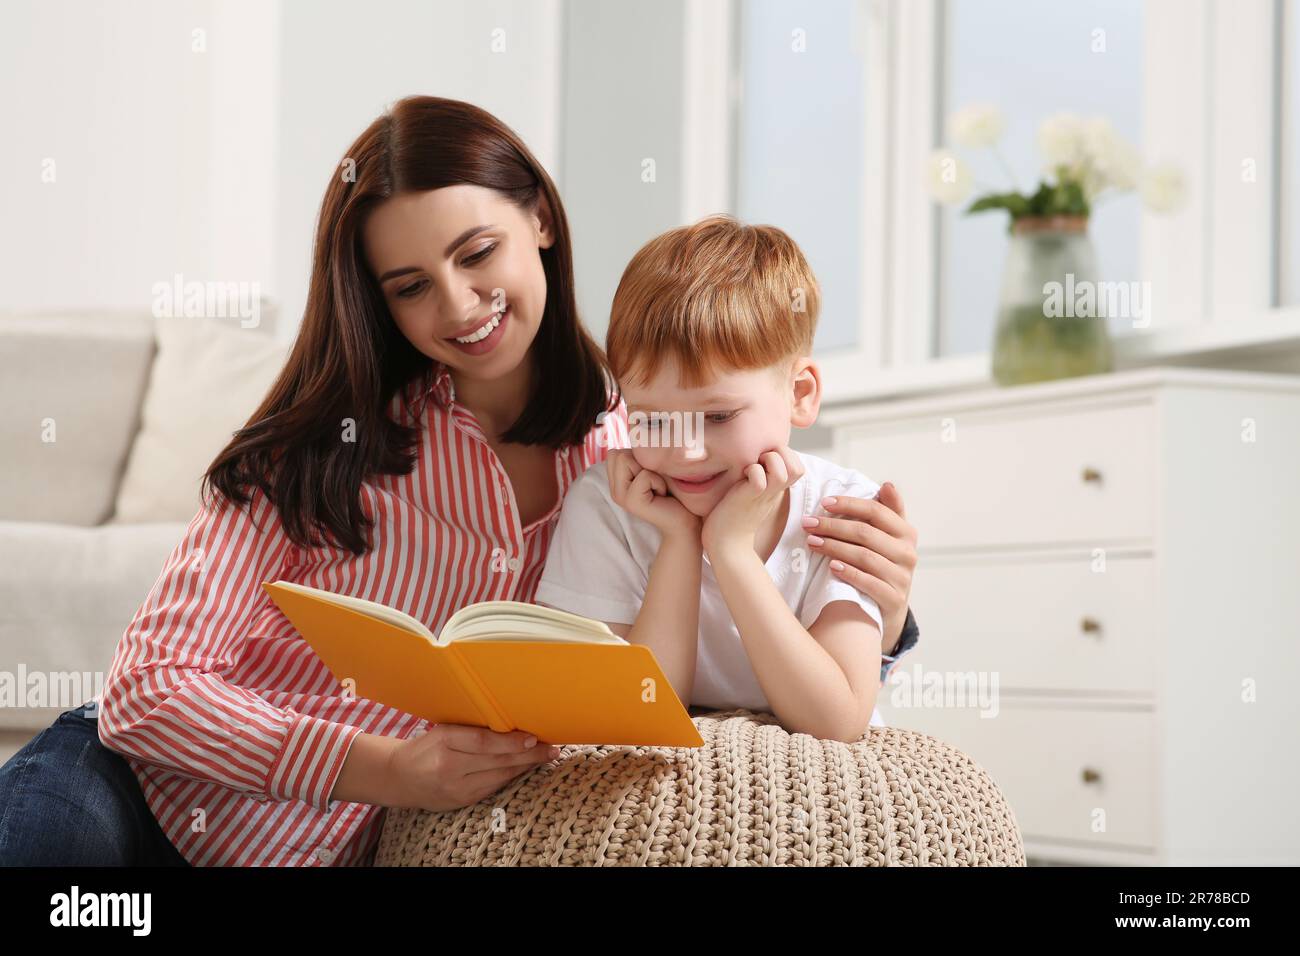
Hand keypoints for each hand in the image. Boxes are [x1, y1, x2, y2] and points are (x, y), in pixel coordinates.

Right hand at [387, 723, 561, 811]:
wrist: (398, 777)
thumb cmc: (425, 747)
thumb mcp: (443, 730)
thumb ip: (472, 729)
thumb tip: (510, 724)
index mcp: (443, 741)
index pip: (484, 742)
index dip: (511, 741)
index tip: (534, 737)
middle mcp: (449, 767)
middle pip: (496, 760)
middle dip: (528, 754)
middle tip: (551, 747)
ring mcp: (455, 788)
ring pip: (499, 776)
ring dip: (525, 766)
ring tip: (546, 756)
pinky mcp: (461, 801)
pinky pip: (494, 787)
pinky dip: (512, 776)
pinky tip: (525, 768)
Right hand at [607, 448, 700, 539]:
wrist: (685, 518)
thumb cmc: (673, 490)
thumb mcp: (653, 467)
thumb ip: (639, 455)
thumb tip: (639, 441)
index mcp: (616, 481)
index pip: (615, 452)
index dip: (638, 457)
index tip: (651, 475)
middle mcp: (614, 489)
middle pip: (618, 454)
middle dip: (641, 462)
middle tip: (653, 482)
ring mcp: (620, 496)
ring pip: (625, 459)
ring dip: (649, 470)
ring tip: (656, 487)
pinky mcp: (632, 502)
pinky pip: (644, 475)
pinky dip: (658, 481)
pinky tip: (661, 494)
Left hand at [701, 446, 804, 558]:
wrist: (726, 544)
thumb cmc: (734, 515)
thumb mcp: (753, 492)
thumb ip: (760, 477)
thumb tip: (755, 457)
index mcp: (776, 489)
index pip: (798, 467)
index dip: (787, 455)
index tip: (766, 458)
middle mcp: (774, 492)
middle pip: (797, 468)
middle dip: (782, 453)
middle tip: (762, 459)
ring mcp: (763, 496)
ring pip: (782, 471)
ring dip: (769, 460)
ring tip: (753, 467)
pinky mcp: (749, 498)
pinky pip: (759, 479)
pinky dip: (753, 472)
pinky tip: (742, 476)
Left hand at [804, 481, 917, 653]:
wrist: (890, 607)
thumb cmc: (884, 563)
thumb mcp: (889, 537)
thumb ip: (887, 512)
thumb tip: (886, 485)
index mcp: (906, 533)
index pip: (876, 511)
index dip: (849, 504)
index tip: (823, 503)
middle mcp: (908, 553)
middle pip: (866, 533)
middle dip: (833, 526)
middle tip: (808, 524)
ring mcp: (902, 577)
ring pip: (865, 557)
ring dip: (835, 548)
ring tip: (812, 542)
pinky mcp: (894, 599)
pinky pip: (869, 583)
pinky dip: (849, 573)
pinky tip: (831, 566)